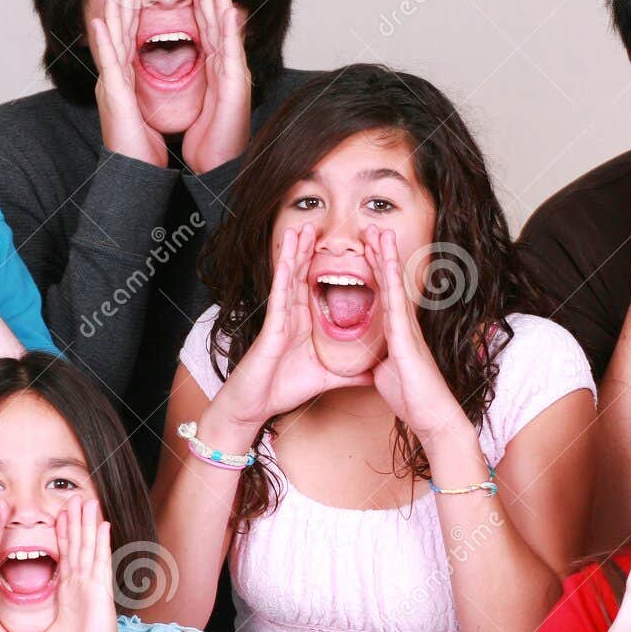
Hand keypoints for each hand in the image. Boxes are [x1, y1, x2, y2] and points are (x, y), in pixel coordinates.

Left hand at [41, 497, 128, 631]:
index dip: (62, 535)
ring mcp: (92, 586)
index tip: (58, 516)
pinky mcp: (100, 592)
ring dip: (88, 524)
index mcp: (70, 591)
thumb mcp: (52, 628)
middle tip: (74, 498)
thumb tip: (40, 614)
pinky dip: (102, 543)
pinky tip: (103, 525)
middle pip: (78, 546)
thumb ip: (49, 615)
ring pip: (89, 548)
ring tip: (88, 501)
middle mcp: (82, 584)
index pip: (65, 556)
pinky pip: (100, 563)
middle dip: (75, 522)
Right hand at [88, 0, 167, 168]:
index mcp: (127, 82)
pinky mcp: (113, 96)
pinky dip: (103, 42)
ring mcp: (112, 86)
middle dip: (122, 3)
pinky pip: (108, 64)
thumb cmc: (143, 151)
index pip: (130, 40)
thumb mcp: (147, 114)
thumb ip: (146, 95)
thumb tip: (149, 85)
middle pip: (119, 33)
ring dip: (112, 11)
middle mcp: (116, 80)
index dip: (132, 14)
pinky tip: (100, 22)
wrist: (135, 174)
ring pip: (112, 40)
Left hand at [180, 0, 250, 174]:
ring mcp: (234, 76)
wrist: (217, 167)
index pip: (206, 33)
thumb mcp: (196, 105)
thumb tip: (184, 71)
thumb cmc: (208, 143)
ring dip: (221, 4)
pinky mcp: (237, 86)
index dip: (199, 8)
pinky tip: (227, 11)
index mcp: (214, 74)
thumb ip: (194, 84)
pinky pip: (232, 52)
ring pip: (226, 32)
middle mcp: (227, 71)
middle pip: (216, 26)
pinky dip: (228, 30)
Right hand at [206, 222, 372, 436]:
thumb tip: (374, 374)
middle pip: (302, 275)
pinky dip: (283, 274)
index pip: (318, 289)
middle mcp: (291, 316)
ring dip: (295, 252)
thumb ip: (349, 373)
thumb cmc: (284, 389)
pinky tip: (288, 256)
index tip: (346, 251)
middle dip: (310, 250)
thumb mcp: (327, 378)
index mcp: (304, 324)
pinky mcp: (271, 326)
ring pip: (289, 278)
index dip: (329, 268)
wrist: (256, 406)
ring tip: (303, 228)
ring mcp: (280, 318)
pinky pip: (279, 295)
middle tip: (320, 225)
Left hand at [363, 225, 472, 451]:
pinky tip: (386, 263)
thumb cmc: (412, 398)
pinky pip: (396, 304)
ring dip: (387, 257)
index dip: (376, 269)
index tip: (367, 248)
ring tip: (378, 231)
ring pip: (394, 285)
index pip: (383, 293)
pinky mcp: (407, 338)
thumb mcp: (386, 374)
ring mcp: (408, 329)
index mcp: (398, 332)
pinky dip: (391, 281)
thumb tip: (369, 357)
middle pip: (390, 281)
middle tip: (371, 227)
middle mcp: (405, 324)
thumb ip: (378, 360)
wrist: (432, 417)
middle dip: (380, 253)